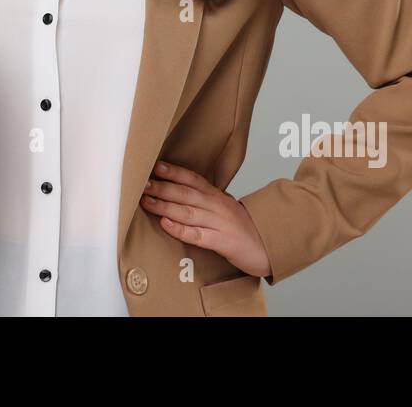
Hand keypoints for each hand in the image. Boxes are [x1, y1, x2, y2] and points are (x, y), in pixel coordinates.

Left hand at [140, 160, 271, 279]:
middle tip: (142, 184)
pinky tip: (166, 225)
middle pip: (186, 193)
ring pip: (188, 212)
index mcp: (217, 197)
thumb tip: (179, 193)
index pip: (193, 179)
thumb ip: (205, 201)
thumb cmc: (243, 228)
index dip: (174, 172)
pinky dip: (180, 229)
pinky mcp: (223, 242)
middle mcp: (217, 206)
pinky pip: (198, 235)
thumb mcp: (225, 208)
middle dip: (162, 188)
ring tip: (146, 202)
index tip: (155, 166)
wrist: (270, 246)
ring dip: (165, 206)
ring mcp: (220, 223)